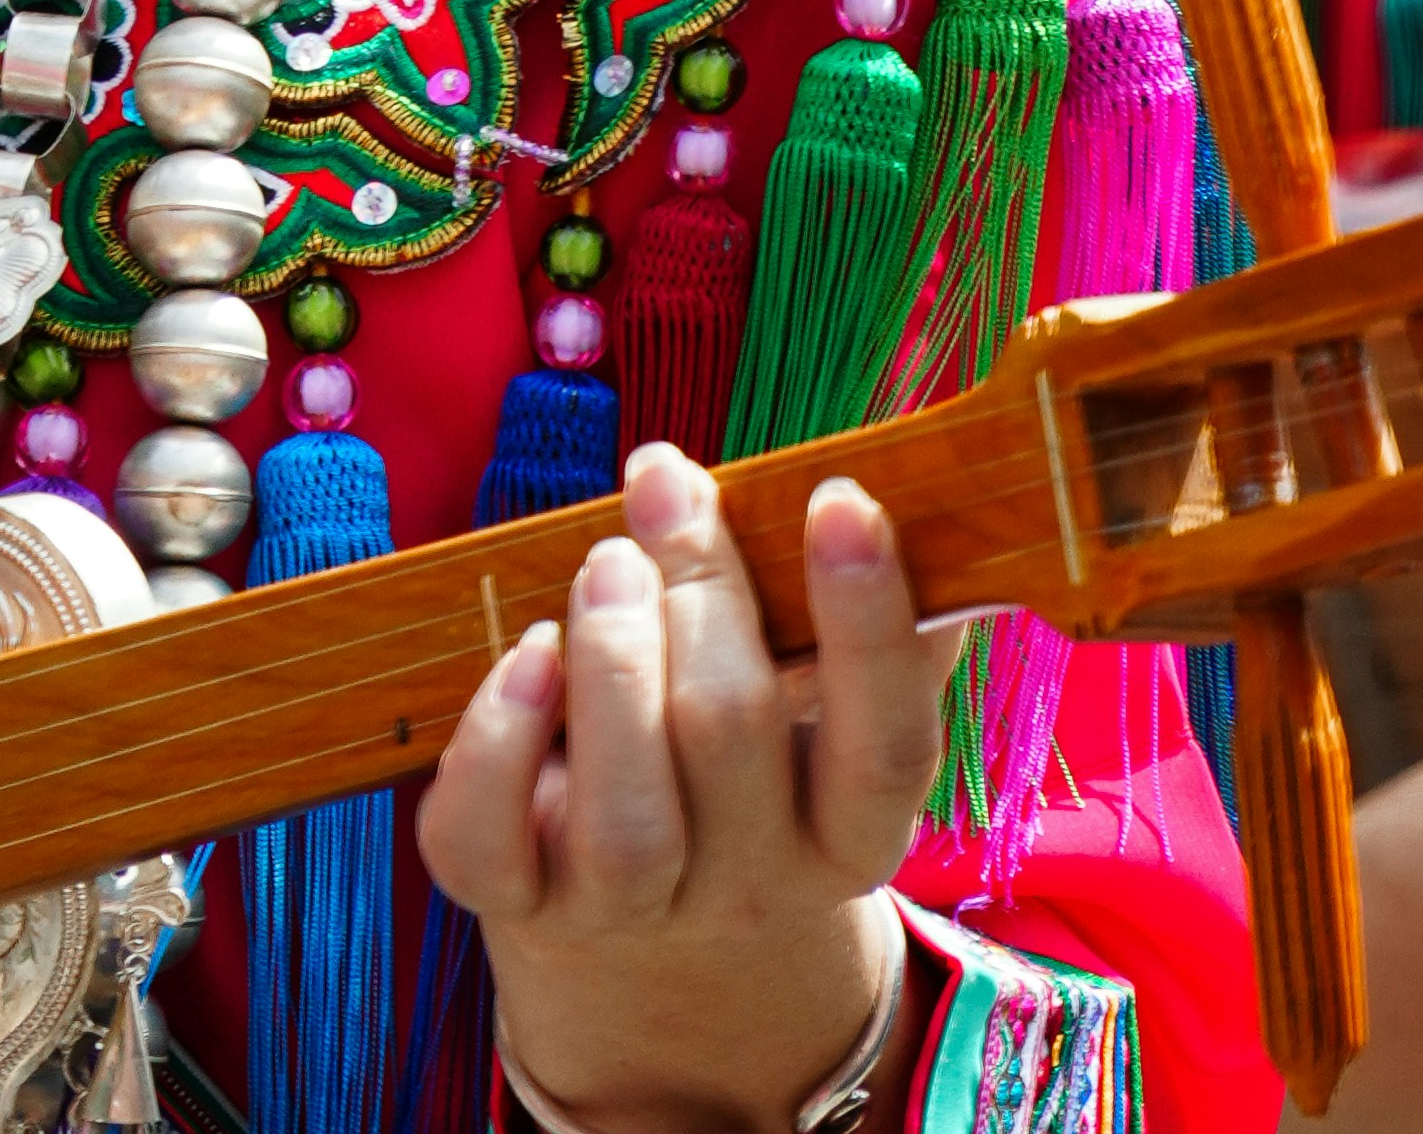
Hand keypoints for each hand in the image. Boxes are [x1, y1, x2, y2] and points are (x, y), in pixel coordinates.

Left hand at [416, 445, 924, 1133]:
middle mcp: (749, 888)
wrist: (651, 940)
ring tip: (607, 560)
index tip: (838, 496)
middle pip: (733, 737)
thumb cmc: (752, 767)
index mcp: (848, 835)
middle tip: (667, 481)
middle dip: (699, 584)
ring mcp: (628, 910)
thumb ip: (879, 620)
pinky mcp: (520, 904)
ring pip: (625, 821)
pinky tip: (525, 654)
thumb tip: (930, 487)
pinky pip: (492, 846)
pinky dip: (499, 742)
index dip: (868, 626)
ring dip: (612, 661)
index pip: (887, 749)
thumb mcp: (823, 712)